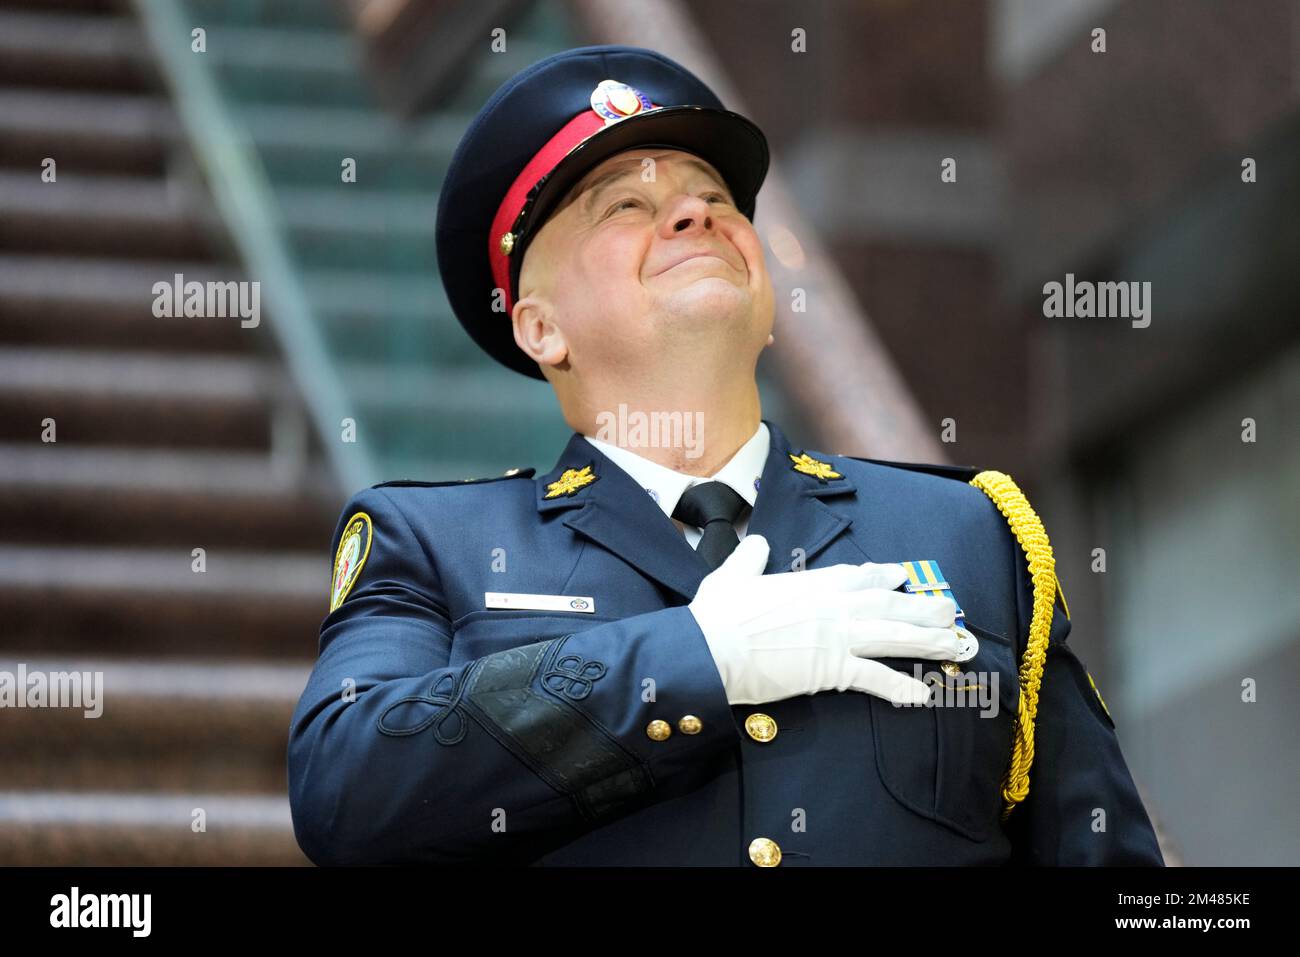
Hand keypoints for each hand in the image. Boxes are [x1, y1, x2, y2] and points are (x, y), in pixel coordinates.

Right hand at [688, 535, 963, 705]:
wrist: (712, 648)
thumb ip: (750, 558)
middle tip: (949, 611)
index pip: (858, 576)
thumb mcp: (732, 575)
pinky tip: (923, 695)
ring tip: (954, 645)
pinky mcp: (833, 670)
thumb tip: (757, 541)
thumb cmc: (718, 614)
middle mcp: (833, 606)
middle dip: (921, 607)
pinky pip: (875, 679)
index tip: (902, 577)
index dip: (883, 577)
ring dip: (926, 640)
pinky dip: (899, 688)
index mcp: (811, 583)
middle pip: (888, 605)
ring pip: (893, 636)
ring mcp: (837, 637)